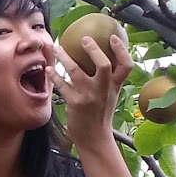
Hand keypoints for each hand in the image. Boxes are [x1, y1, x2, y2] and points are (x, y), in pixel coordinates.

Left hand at [53, 33, 132, 155]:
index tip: (111, 37)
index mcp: (115, 86)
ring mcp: (88, 96)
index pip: (126, 65)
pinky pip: (62, 84)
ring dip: (64, 56)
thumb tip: (100, 58)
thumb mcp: (110, 96)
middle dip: (93, 49)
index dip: (121, 49)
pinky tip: (49, 69)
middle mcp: (103, 89)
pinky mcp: (74, 103)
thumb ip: (108, 79)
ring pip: (75, 70)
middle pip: (103, 64)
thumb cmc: (100, 115)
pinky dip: (53, 75)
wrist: (94, 139)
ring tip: (56, 48)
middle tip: (83, 39)